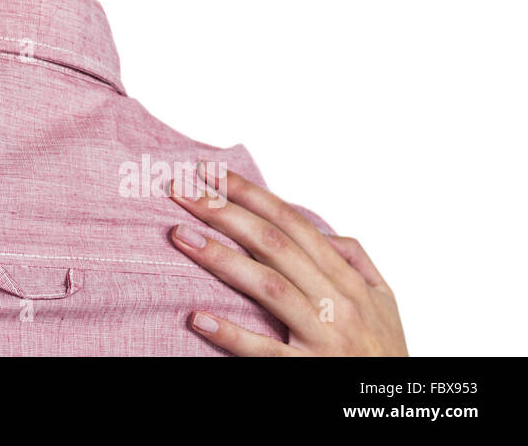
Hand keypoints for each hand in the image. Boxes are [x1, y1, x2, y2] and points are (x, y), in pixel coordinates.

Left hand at [168, 163, 406, 355]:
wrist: (400, 408)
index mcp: (347, 280)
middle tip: (182, 192)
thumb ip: (356, 262)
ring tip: (181, 236)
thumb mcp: (385, 303)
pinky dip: (232, 334)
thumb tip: (326, 232)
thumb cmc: (385, 353)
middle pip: (274, 244)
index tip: (210, 173)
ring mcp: (324, 338)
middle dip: (225, 213)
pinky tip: (198, 318)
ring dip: (221, 258)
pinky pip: (266, 352)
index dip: (250, 194)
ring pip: (268, 287)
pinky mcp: (310, 374)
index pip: (291, 223)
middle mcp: (337, 302)